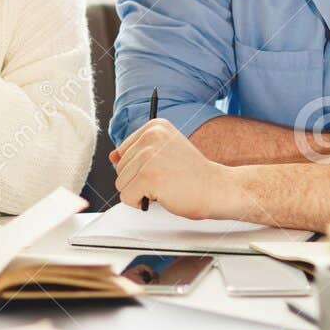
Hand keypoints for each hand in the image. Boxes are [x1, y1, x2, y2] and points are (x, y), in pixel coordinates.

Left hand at [110, 119, 236, 220]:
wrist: (217, 189)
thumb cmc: (192, 175)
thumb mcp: (163, 154)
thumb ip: (137, 153)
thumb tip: (112, 156)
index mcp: (155, 126)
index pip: (123, 151)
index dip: (139, 167)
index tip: (164, 167)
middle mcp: (151, 136)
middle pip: (119, 167)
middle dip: (138, 180)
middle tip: (167, 179)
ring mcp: (148, 156)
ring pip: (120, 183)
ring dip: (140, 192)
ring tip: (165, 186)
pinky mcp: (147, 176)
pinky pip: (126, 197)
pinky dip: (140, 203)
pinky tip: (162, 195)